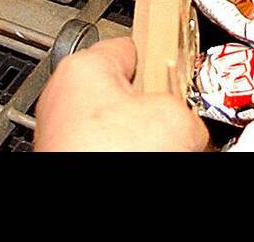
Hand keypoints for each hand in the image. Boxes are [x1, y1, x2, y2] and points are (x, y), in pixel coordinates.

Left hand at [35, 37, 208, 151]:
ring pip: (123, 127)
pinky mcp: (70, 158)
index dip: (167, 56)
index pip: (135, 45)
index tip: (181, 66)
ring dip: (145, 137)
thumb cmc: (112, 154)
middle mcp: (64, 97)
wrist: (91, 209)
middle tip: (175, 121)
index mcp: (83, 66)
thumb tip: (190, 120)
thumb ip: (183, 101)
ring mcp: (63, 135)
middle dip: (156, 106)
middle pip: (131, 91)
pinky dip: (128, 152)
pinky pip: (112, 149)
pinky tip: (148, 157)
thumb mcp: (175, 113)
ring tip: (160, 147)